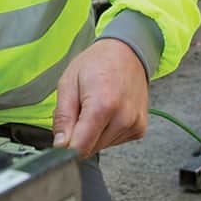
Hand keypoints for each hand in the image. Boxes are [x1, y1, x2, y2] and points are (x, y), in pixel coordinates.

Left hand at [51, 38, 148, 157]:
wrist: (126, 52)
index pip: (80, 148)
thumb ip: (63, 117)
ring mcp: (134, 124)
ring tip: (96, 107)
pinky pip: (114, 141)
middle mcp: (123, 118)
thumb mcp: (68, 83)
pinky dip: (107, 131)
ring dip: (93, 133)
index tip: (63, 137)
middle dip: (79, 135)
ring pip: (101, 146)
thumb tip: (60, 144)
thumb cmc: (97, 63)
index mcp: (103, 105)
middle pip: (90, 149)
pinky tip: (109, 111)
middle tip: (80, 109)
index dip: (66, 147)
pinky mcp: (140, 129)